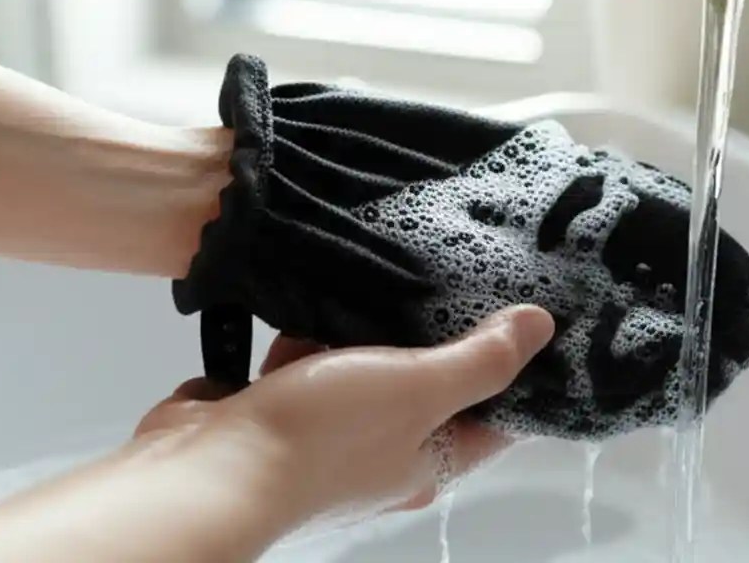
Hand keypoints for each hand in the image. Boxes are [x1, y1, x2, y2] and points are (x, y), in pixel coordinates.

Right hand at [134, 304, 554, 539]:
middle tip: (448, 276)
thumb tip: (543, 329)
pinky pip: (305, 368)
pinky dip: (305, 340)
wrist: (205, 473)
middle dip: (428, 338)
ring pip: (361, 372)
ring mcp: (325, 441)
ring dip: (359, 334)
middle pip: (425, 389)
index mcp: (430, 461)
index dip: (517, 372)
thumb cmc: (323, 437)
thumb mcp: (418, 388)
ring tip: (376, 277)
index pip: (495, 417)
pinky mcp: (276, 417)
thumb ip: (479, 360)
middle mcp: (382, 458)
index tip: (528, 314)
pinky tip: (307, 304)